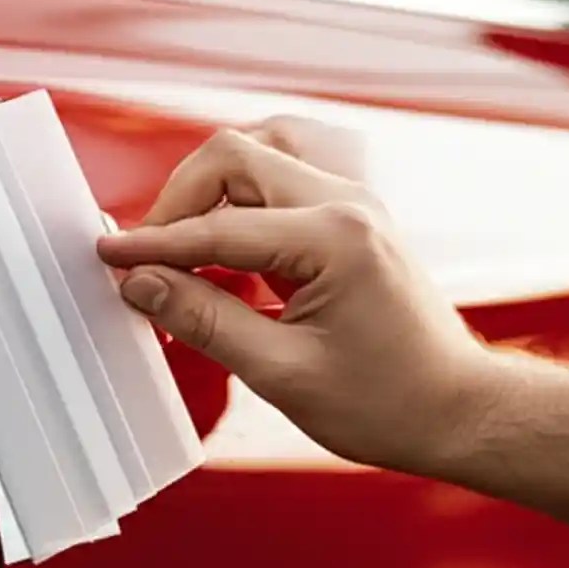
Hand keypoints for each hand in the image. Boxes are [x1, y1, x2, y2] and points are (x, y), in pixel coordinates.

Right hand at [97, 120, 495, 472]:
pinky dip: (237, 206)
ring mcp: (352, 204)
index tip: (109, 257)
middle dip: (178, 201)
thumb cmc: (390, 402)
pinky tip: (219, 251)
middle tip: (146, 258)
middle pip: (235, 157)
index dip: (154, 244)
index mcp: (335, 237)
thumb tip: (143, 284)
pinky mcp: (349, 219)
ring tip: (180, 248)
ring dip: (209, 193)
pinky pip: (279, 183)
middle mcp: (347, 203)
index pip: (218, 227)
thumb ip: (204, 319)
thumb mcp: (282, 372)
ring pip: (257, 157)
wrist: (458, 410)